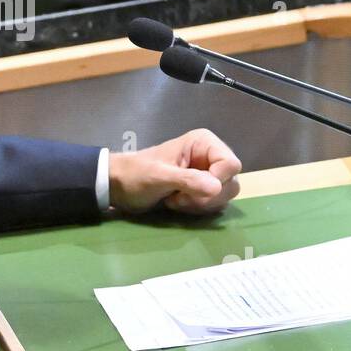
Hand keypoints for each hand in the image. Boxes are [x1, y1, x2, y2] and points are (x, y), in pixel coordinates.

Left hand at [108, 129, 241, 215]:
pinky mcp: (203, 189)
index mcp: (204, 143)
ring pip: (224, 195)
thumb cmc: (136, 175)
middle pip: (231, 182)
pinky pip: (215, 203)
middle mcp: (211, 155)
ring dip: (200, 204)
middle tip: (178, 197)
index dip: (216, 181)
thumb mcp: (159, 176)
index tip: (188, 189)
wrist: (119, 186)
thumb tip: (217, 187)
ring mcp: (208, 173)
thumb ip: (188, 180)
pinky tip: (178, 204)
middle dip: (206, 197)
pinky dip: (198, 208)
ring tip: (175, 199)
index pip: (231, 165)